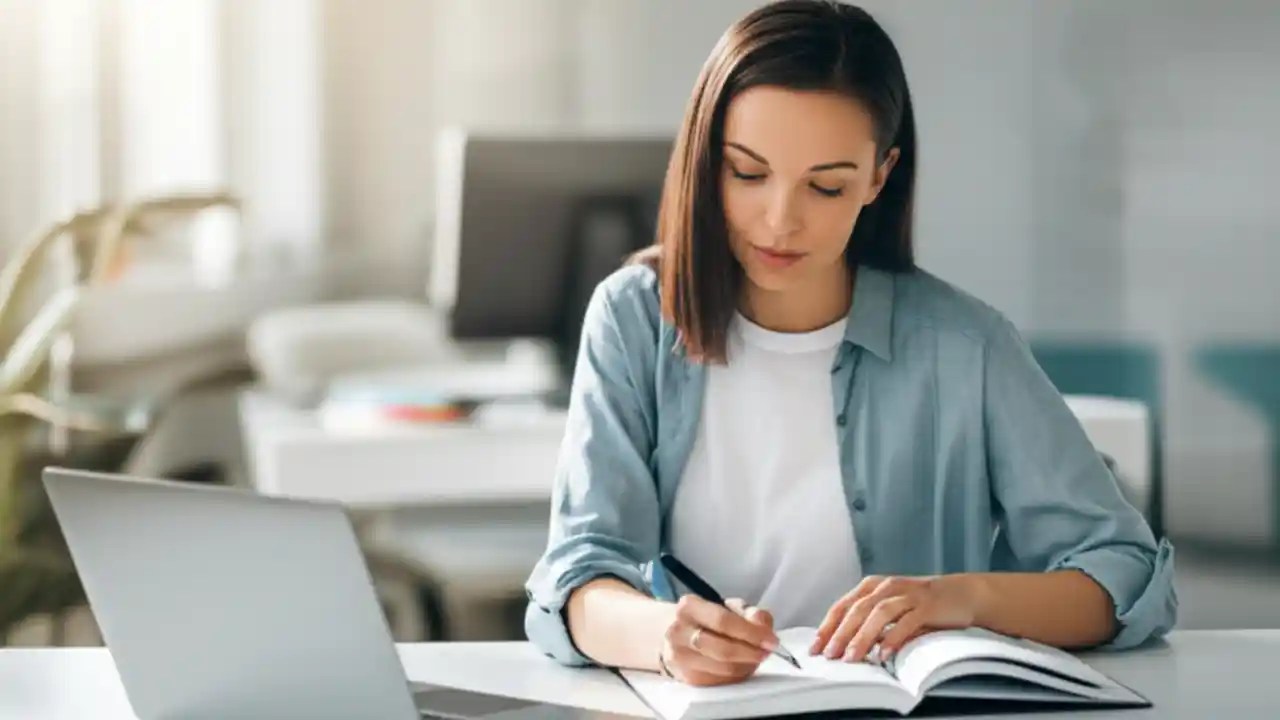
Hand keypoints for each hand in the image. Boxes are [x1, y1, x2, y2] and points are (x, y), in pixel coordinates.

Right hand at [660, 596, 777, 686]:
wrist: (672, 633)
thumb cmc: (705, 618)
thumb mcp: (726, 606)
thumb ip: (749, 612)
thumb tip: (763, 624)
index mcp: (689, 607)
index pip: (723, 621)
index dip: (751, 633)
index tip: (771, 640)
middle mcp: (678, 632)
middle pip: (722, 650)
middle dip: (751, 652)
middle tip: (767, 651)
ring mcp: (679, 657)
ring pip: (723, 668)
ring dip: (747, 665)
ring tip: (756, 657)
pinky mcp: (685, 678)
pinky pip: (720, 681)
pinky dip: (737, 675)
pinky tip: (742, 666)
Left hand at [810, 575, 980, 662]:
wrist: (961, 593)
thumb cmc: (921, 604)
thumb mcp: (891, 608)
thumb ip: (870, 622)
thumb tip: (844, 644)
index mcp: (873, 586)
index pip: (843, 606)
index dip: (828, 626)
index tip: (816, 646)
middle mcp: (887, 586)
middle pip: (858, 609)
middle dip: (841, 634)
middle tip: (830, 654)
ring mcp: (907, 594)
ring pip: (879, 613)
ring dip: (863, 636)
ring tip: (852, 657)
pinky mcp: (927, 605)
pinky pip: (907, 621)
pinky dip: (893, 638)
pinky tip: (884, 654)